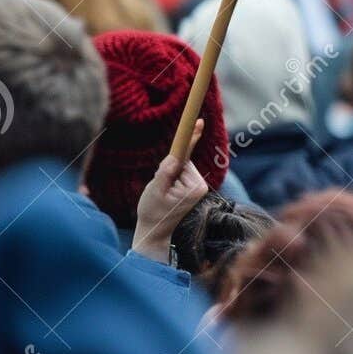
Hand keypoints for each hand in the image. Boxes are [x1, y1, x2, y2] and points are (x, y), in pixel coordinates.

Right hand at [131, 119, 210, 262]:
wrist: (155, 231)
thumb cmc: (152, 213)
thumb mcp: (155, 192)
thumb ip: (165, 173)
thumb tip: (174, 157)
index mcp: (194, 187)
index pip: (188, 157)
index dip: (191, 138)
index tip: (200, 122)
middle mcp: (200, 185)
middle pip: (182, 161)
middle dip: (167, 168)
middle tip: (158, 189)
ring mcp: (198, 186)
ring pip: (179, 166)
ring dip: (168, 174)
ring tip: (161, 193)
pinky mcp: (193, 187)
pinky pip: (179, 173)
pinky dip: (170, 177)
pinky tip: (166, 193)